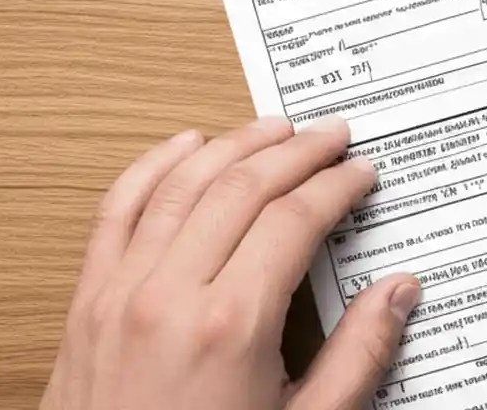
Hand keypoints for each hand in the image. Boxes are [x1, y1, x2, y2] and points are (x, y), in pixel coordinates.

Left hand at [41, 116, 419, 409]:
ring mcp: (120, 293)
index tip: (360, 173)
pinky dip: (151, 167)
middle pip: (242, 187)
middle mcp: (169, 295)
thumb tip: (400, 293)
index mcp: (231, 326)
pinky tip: (181, 146)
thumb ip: (357, 357)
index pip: (294, 219)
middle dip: (295, 151)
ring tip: (273, 128)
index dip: (336, 186)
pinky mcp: (87, 302)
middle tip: (331, 136)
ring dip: (232, 145)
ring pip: (181, 184)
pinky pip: (116, 210)